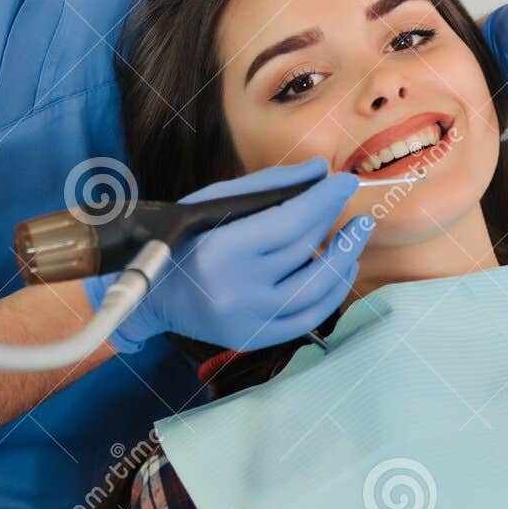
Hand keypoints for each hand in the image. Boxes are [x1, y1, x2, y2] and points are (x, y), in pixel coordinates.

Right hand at [83, 157, 372, 352]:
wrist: (151, 296)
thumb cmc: (181, 240)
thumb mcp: (213, 202)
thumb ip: (268, 186)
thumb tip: (319, 171)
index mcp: (223, 251)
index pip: (290, 222)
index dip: (324, 200)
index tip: (345, 180)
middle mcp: (239, 291)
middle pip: (305, 251)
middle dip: (335, 220)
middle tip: (349, 199)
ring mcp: (250, 320)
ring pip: (317, 289)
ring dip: (345, 257)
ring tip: (355, 233)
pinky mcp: (257, 338)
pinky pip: (309, 318)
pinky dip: (333, 292)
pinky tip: (343, 269)